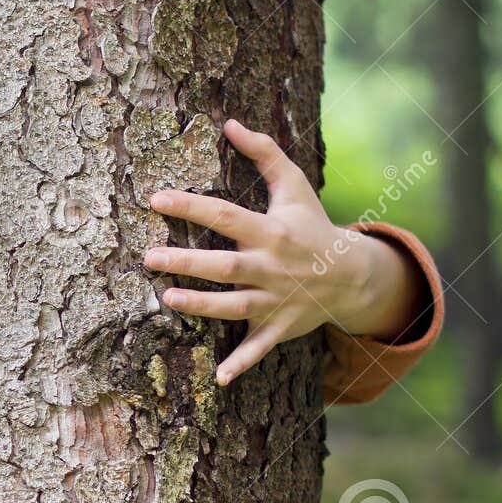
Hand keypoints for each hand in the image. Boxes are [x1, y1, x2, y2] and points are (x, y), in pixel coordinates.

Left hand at [143, 119, 426, 385]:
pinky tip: (218, 379)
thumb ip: (264, 153)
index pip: (225, 216)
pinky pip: (258, 348)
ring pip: (234, 307)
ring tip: (167, 300)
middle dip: (187, 263)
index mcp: (271, 231)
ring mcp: (275, 300)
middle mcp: (271, 267)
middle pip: (224, 266)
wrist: (352, 273)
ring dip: (202, 307)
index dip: (191, 207)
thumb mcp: (294, 185)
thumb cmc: (312, 224)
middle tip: (149, 257)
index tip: (156, 198)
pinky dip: (241, 364)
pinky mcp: (279, 327)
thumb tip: (230, 122)